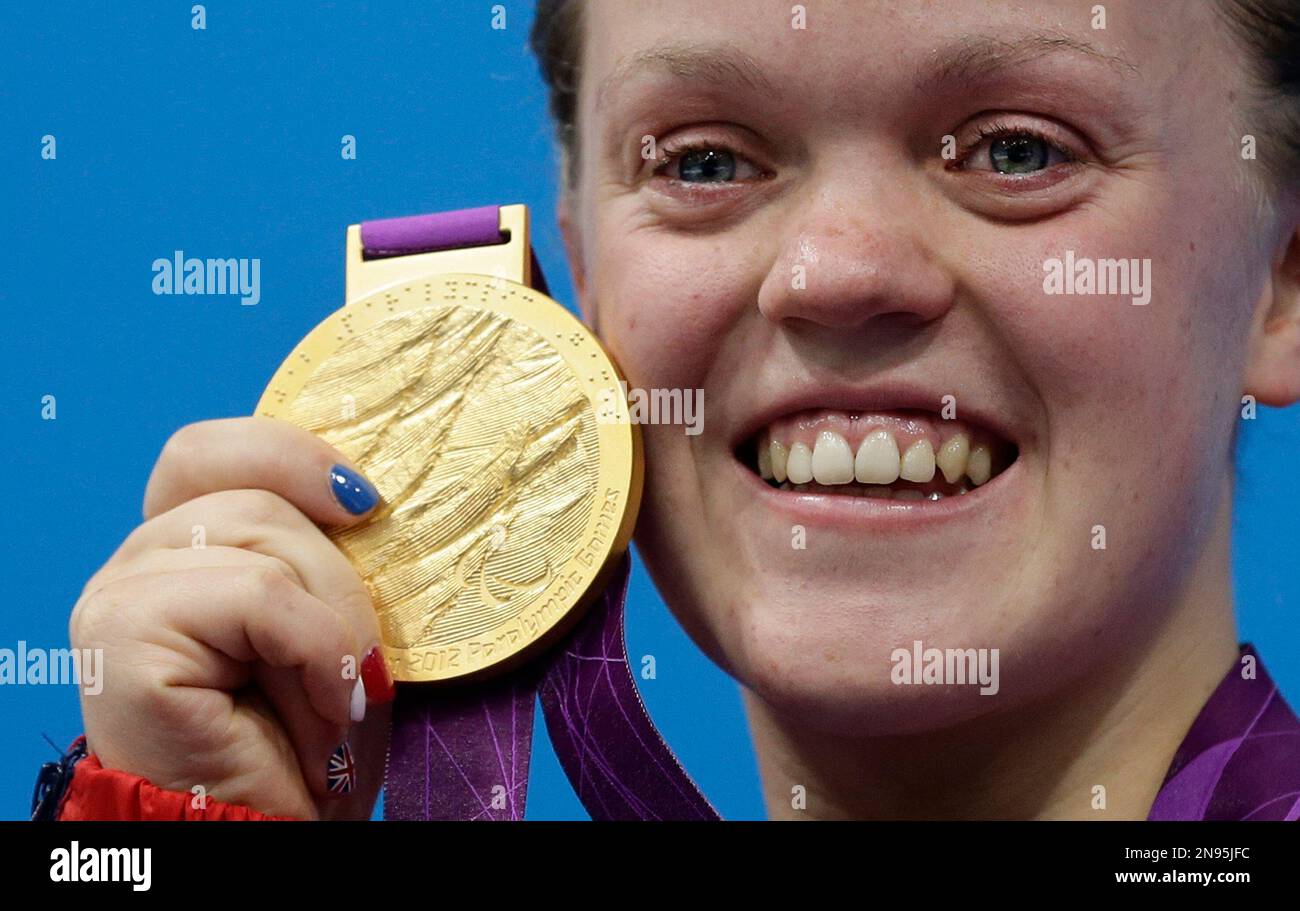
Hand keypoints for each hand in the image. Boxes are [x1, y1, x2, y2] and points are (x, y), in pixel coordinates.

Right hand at [70, 416, 394, 819]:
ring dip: (330, 623)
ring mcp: (121, 594)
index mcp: (180, 552)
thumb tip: (365, 492)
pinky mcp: (123, 632)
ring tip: (333, 695)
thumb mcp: (332, 628)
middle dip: (337, 574)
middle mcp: (138, 563)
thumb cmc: (306, 744)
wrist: (266, 839)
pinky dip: (316, 647)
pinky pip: (259, 594)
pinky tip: (323, 702)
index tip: (367, 500)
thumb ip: (327, 555)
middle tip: (360, 657)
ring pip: (264, 537)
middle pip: (256, 495)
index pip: (214, 452)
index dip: (289, 453)